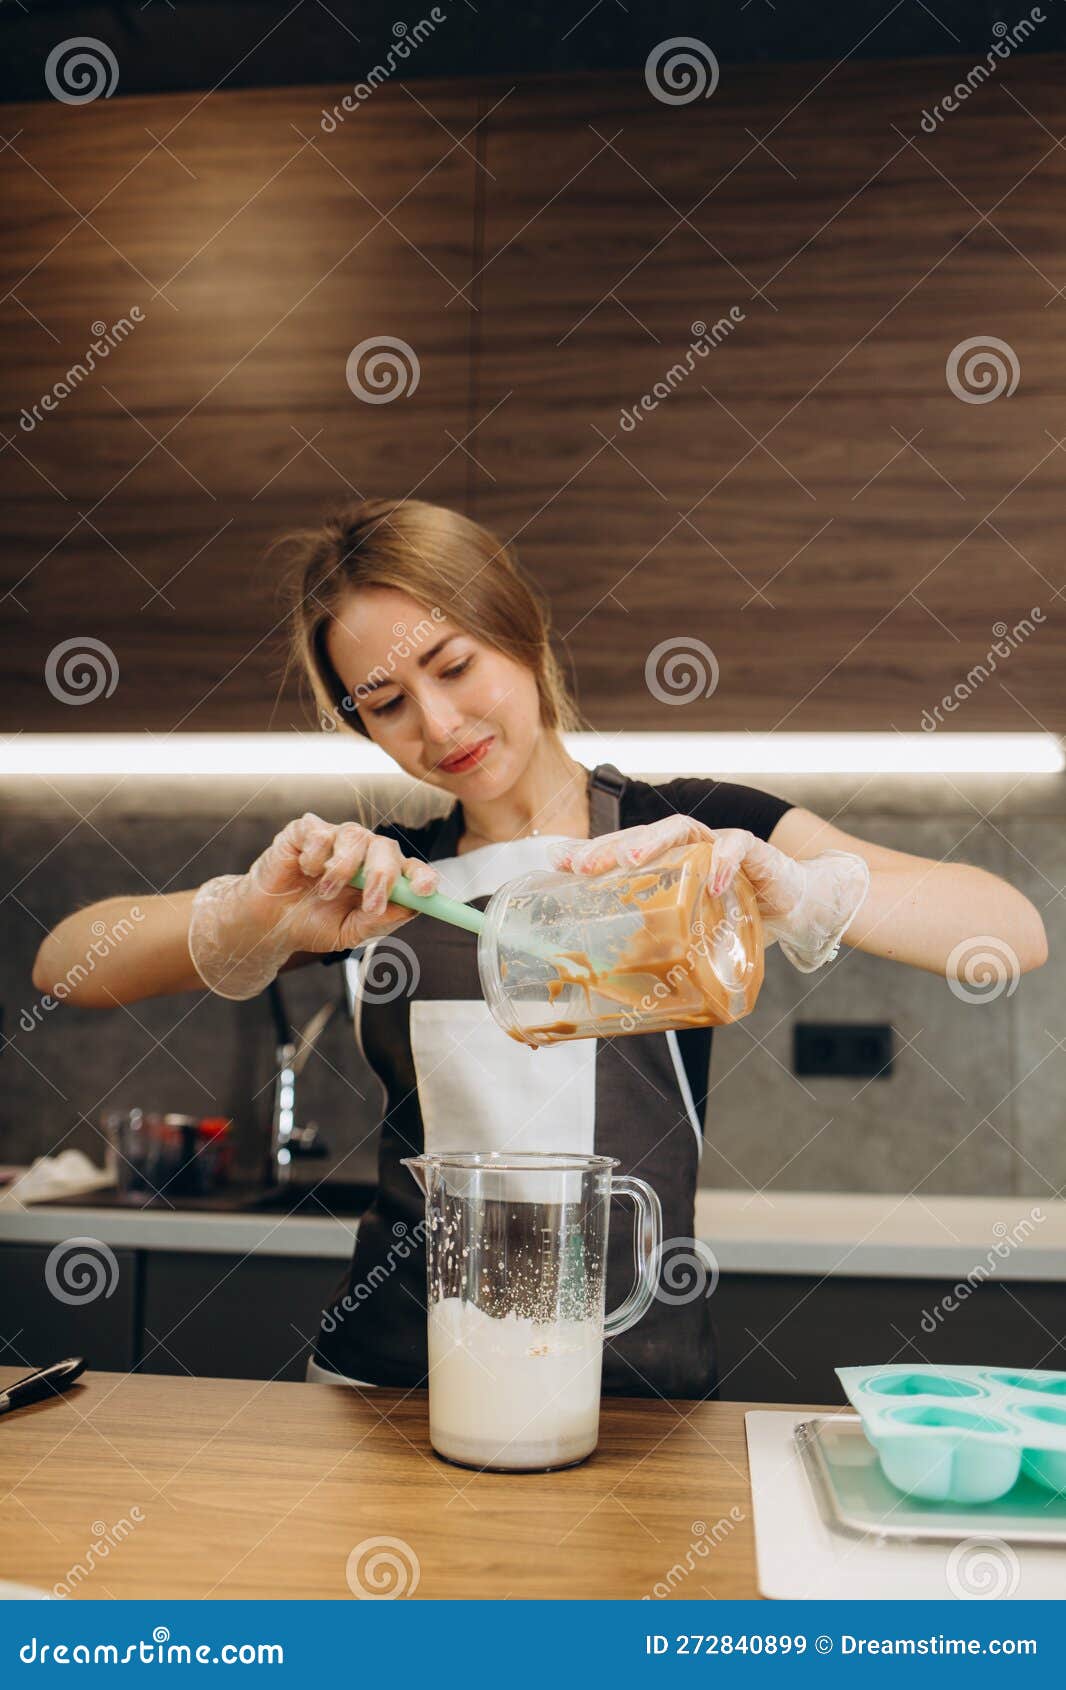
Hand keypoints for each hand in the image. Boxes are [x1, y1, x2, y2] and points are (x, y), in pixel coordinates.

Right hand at [188, 814, 439, 999]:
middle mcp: (364, 853)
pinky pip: (321, 833)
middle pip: (387, 848)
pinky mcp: (307, 830)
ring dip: (342, 871)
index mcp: (381, 877)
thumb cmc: (313, 924)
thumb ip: (381, 920)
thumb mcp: (350, 933)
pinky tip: (304, 870)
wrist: (269, 923)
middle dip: (382, 876)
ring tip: (325, 893)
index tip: (425, 890)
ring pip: (355, 837)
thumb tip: (413, 907)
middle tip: (370, 904)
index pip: (412, 869)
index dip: (423, 876)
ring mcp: (336, 838)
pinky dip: (314, 857)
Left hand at [548, 814, 869, 972]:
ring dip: (654, 841)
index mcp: (668, 863)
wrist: (798, 907)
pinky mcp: (754, 852)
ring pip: (681, 829)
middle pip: (642, 835)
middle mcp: (687, 847)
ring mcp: (718, 843)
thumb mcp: (695, 938)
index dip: (592, 854)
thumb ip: (664, 952)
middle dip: (611, 847)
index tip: (558, 863)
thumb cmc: (738, 920)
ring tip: (632, 860)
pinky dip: (722, 861)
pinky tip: (710, 879)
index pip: (623, 852)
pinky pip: (736, 848)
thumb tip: (612, 1001)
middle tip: (585, 866)